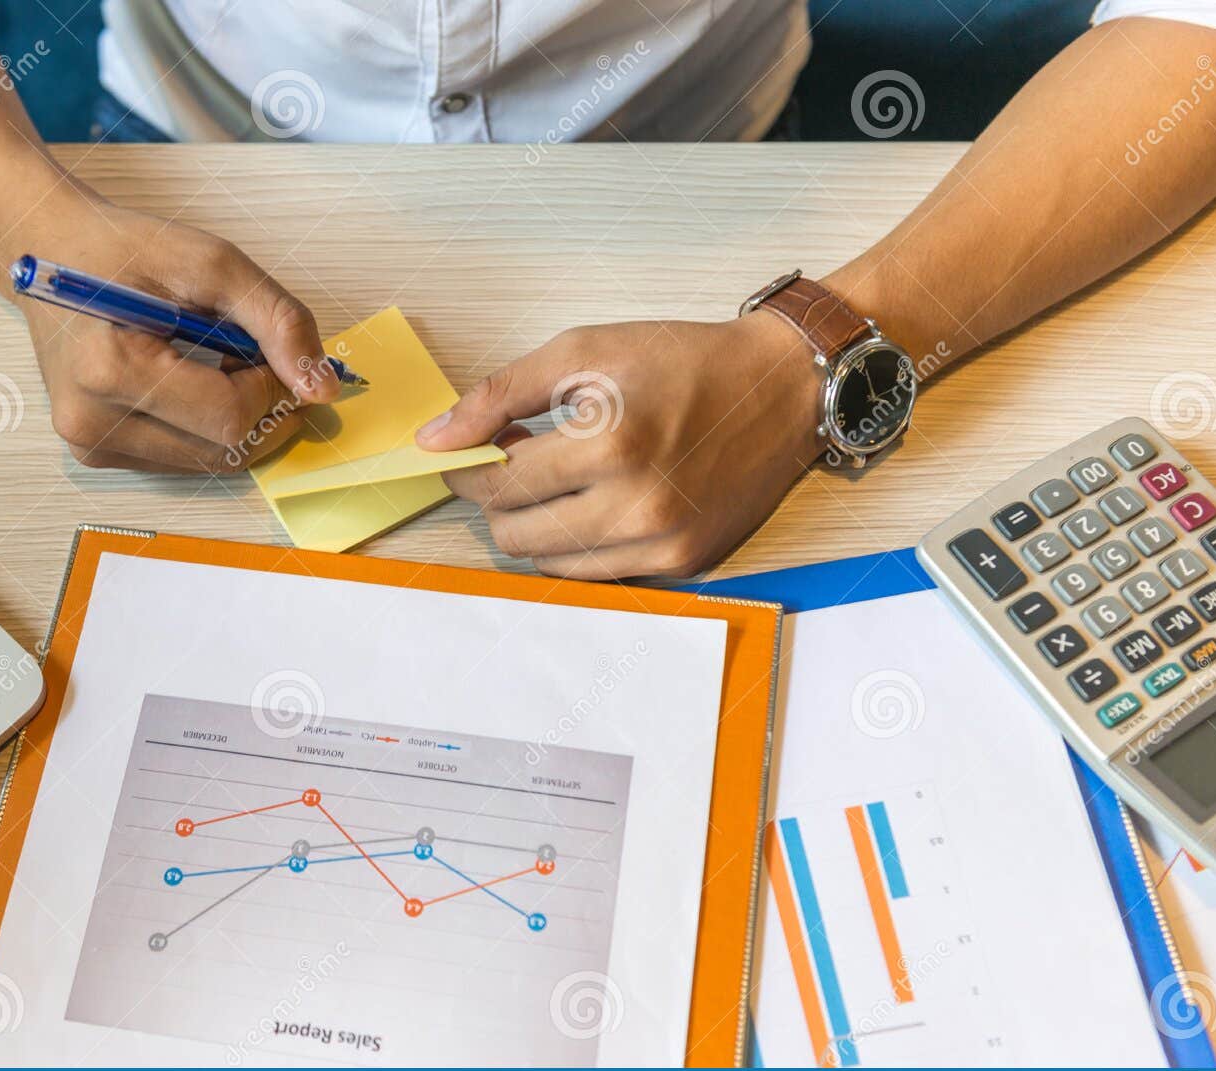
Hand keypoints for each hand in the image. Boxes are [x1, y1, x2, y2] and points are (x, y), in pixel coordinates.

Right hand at [13, 199, 337, 472]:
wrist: (51, 252)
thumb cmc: (127, 251)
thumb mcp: (212, 262)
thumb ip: (277, 321)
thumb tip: (323, 389)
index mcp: (110, 371)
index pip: (229, 417)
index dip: (273, 390)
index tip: (277, 352)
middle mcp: (91, 422)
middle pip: (222, 449)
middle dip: (260, 408)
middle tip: (258, 359)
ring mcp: (89, 445)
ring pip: (207, 462)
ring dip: (237, 421)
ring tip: (220, 365)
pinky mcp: (95, 454)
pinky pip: (182, 460)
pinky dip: (207, 429)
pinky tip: (195, 384)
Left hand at [417, 312, 823, 578]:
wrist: (781, 389)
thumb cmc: (682, 360)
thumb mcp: (584, 351)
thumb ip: (500, 392)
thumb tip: (434, 439)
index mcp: (611, 443)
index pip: (499, 483)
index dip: (467, 469)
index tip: (464, 452)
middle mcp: (639, 507)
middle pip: (516, 535)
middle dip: (496, 499)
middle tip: (513, 459)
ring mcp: (664, 545)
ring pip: (550, 565)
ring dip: (533, 525)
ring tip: (554, 479)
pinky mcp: (683, 564)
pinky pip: (597, 574)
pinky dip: (578, 543)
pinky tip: (591, 501)